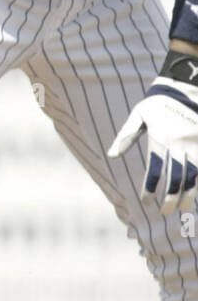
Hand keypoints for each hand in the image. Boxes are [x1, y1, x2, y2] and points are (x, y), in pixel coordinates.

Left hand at [109, 79, 197, 215]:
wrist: (186, 88)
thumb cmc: (158, 103)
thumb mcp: (139, 116)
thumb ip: (126, 136)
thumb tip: (111, 155)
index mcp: (160, 140)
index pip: (154, 172)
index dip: (150, 190)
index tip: (147, 202)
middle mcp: (178, 146)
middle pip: (176, 179)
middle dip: (170, 199)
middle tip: (165, 212)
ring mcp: (195, 146)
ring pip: (193, 177)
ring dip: (188, 195)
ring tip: (182, 208)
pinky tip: (196, 194)